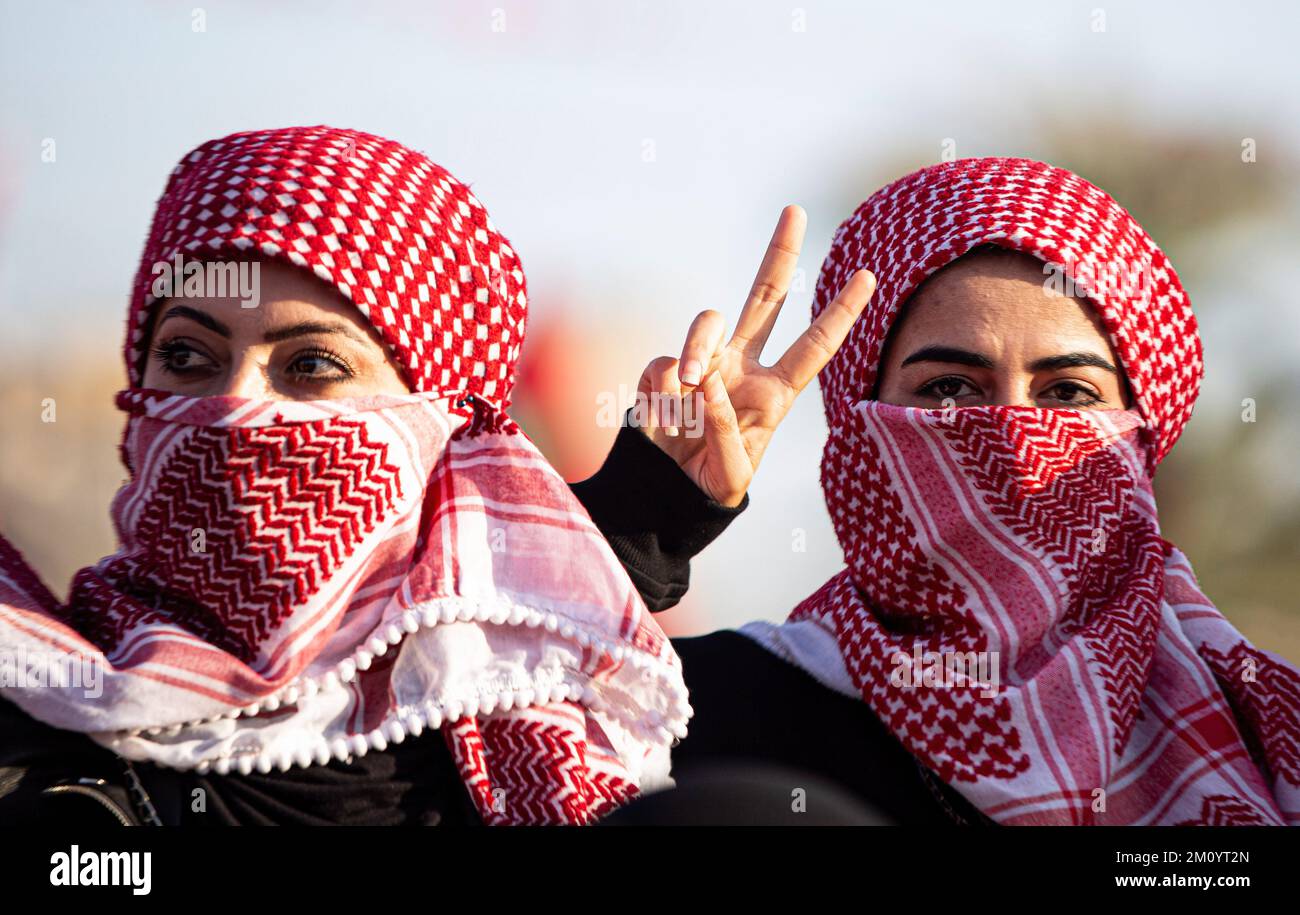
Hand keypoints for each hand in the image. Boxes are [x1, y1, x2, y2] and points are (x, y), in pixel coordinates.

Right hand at [632, 205, 875, 505]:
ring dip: (699, 349)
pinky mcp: (664, 372)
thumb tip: (705, 382)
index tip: (869, 276)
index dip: (841, 313)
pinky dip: (663, 389)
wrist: (666, 495)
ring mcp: (703, 365)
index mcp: (774, 392)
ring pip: (707, 323)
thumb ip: (726, 430)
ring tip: (690, 386)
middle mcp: (742, 367)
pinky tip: (664, 419)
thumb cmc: (712, 484)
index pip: (815, 346)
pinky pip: (663, 362)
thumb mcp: (733, 473)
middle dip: (779, 253)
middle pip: (765, 297)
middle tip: (795, 210)